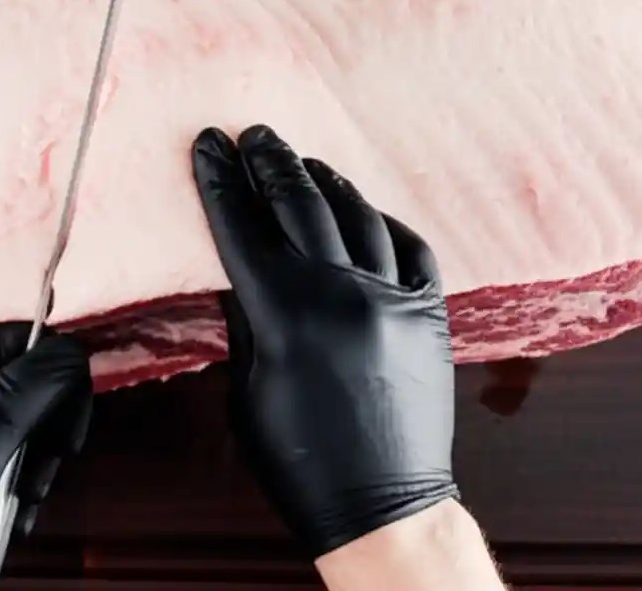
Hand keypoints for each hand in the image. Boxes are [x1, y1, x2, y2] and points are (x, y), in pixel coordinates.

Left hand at [0, 322, 92, 589]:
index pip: (30, 340)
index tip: (65, 442)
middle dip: (42, 433)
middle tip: (39, 480)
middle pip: (22, 381)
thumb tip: (73, 352)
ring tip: (19, 502)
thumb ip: (35, 388)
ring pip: (6, 416)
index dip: (60, 387)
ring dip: (24, 461)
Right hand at [191, 124, 458, 557]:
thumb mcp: (249, 388)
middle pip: (301, 204)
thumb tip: (237, 266)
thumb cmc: (299, 461)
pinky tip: (362, 209)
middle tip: (253, 135)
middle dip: (271, 162)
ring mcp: (394, 299)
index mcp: (287, 313)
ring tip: (302, 162)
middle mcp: (344, 293)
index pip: (244, 227)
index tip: (209, 146)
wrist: (383, 506)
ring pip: (357, 215)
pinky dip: (381, 222)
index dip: (222, 182)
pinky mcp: (432, 312)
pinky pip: (408, 247)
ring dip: (325, 181)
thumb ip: (245, 318)